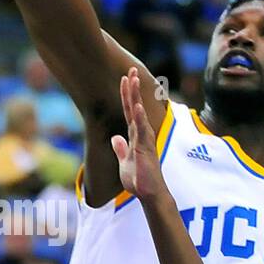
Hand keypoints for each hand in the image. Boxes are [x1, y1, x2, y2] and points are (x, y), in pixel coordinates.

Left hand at [111, 67, 165, 200]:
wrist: (150, 194)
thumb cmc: (139, 180)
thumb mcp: (125, 162)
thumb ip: (120, 149)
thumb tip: (114, 138)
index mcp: (135, 136)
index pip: (129, 111)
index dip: (126, 95)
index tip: (125, 79)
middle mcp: (141, 134)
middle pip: (134, 106)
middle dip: (132, 88)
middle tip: (131, 69)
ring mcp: (144, 139)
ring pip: (138, 113)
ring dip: (135, 96)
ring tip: (133, 78)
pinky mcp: (146, 148)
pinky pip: (142, 130)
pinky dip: (140, 117)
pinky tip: (137, 105)